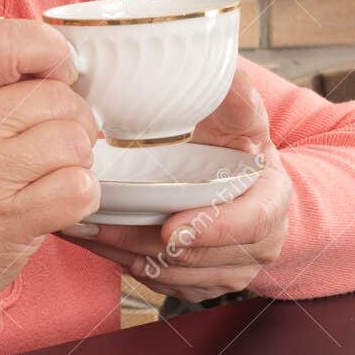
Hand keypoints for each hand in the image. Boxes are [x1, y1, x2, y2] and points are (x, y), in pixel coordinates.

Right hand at [0, 18, 101, 354]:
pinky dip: (82, 196)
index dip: (50, 50)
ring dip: (79, 161)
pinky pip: (80, 188)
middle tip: (58, 146)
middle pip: (57, 97)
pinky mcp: (7, 221)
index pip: (3, 42)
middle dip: (76, 120)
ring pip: (74, 141)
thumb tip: (63, 64)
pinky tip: (57, 204)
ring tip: (53, 175)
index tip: (59, 74)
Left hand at [59, 67, 292, 304]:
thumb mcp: (244, 115)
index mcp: (272, 201)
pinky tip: (93, 239)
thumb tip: (223, 70)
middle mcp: (256, 246)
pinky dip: (123, 263)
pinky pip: (159, 283)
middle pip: (199, 256)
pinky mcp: (201, 284)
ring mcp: (229, 270)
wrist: (242, 179)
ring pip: (173, 274)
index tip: (171, 227)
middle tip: (97, 221)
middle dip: (144, 241)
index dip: (212, 229)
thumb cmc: (238, 144)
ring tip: (82, 227)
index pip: (251, 223)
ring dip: (124, 254)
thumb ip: (237, 95)